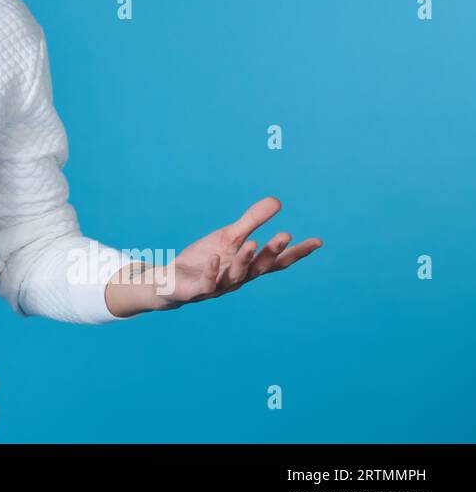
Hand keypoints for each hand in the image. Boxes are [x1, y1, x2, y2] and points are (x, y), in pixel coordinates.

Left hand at [150, 196, 321, 309]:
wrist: (173, 281)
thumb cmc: (207, 259)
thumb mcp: (229, 237)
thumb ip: (251, 221)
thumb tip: (278, 201)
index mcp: (249, 266)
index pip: (277, 261)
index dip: (297, 252)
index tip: (317, 241)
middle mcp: (239, 278)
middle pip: (260, 267)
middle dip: (272, 252)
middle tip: (285, 235)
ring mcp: (219, 286)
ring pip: (236, 275)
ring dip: (244, 260)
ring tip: (252, 243)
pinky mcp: (197, 290)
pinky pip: (207, 283)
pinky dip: (213, 272)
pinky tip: (216, 258)